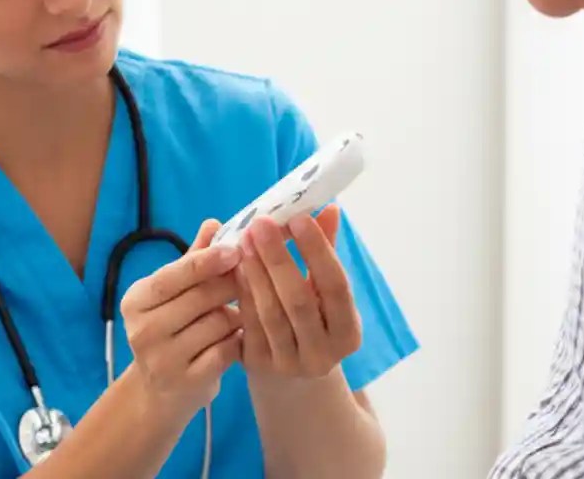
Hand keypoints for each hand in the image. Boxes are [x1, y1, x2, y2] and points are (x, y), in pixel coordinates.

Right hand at [119, 220, 243, 416]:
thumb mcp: (176, 294)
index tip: (237, 249)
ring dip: (236, 315)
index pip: (175, 274)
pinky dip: (238, 340)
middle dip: (231, 285)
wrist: (160, 392)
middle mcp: (143, 330)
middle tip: (251, 277)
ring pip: (218, 323)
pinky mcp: (186, 382)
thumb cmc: (173, 331)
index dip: (208, 260)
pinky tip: (239, 338)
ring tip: (238, 313)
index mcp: (136, 300)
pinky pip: (226, 350)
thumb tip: (214, 222)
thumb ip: (194, 259)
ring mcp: (162, 359)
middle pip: (201, 297)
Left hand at [235, 204, 362, 380]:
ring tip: (245, 238)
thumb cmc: (313, 320)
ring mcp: (288, 363)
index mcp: (348, 334)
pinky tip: (235, 264)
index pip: (336, 287)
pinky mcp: (258, 364)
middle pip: (299, 300)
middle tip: (262, 223)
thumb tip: (329, 207)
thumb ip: (326, 251)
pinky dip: (242, 291)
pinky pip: (248, 323)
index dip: (318, 251)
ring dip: (256, 271)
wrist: (291, 376)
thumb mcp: (324, 293)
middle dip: (279, 258)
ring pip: (270, 312)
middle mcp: (322, 354)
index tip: (298, 218)